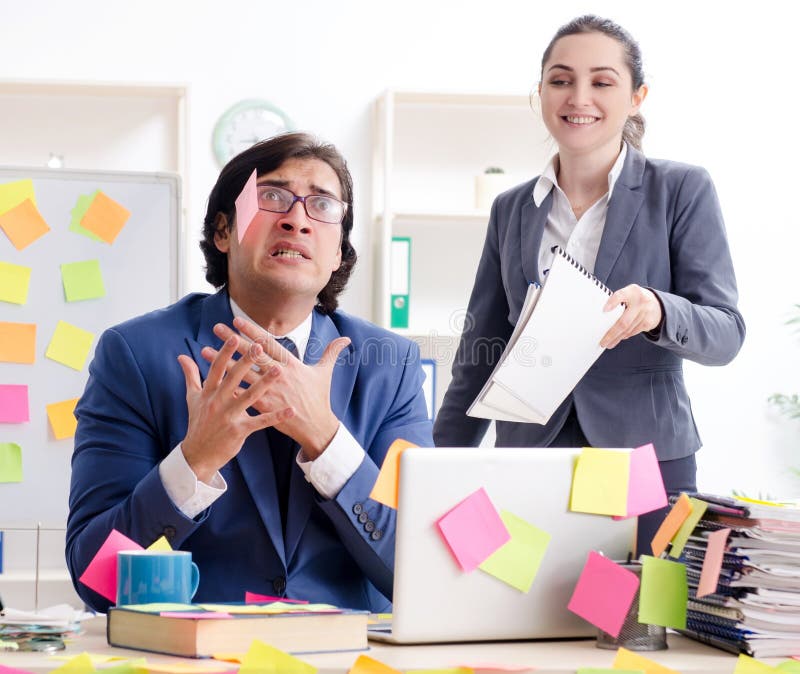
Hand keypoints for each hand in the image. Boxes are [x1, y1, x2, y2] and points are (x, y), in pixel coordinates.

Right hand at [177, 336, 294, 482]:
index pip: (217, 368)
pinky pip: (260, 422)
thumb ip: (190, 375)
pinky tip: (290, 410)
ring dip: (264, 383)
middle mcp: (217, 402)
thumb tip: (182, 355)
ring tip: (278, 371)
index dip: (225, 353)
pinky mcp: (239, 430)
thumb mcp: (193, 398)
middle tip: (259, 346)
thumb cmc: (198, 422)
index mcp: (208, 392)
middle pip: (233, 378)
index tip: (235, 337)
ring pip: (249, 396)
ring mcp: (228, 416)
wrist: (198, 454)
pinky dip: (276, 416)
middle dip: (246, 362)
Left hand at [201, 317, 350, 459]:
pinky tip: (212, 380)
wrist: (316, 426)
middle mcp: (279, 375)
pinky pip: (242, 394)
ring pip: (242, 373)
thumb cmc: (319, 399)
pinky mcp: (264, 406)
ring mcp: (270, 391)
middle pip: (252, 354)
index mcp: (291, 364)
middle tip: (217, 328)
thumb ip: (331, 353)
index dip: (252, 330)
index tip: (237, 320)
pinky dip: (226, 387)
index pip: (269, 343)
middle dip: (234, 340)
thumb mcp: (325, 373)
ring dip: (223, 362)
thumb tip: (345, 339)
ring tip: (205, 351)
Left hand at [600, 284, 662, 348]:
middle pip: (624, 321)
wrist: (658, 304)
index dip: (612, 302)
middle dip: (611, 334)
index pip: (621, 295)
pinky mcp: (648, 323)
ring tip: (607, 343)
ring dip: (616, 338)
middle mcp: (640, 302)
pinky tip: (618, 338)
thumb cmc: (637, 299)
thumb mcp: (629, 293)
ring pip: (628, 329)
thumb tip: (604, 313)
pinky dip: (624, 335)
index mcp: (632, 291)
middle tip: (603, 341)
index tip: (604, 310)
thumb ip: (618, 299)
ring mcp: (645, 313)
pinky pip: (633, 332)